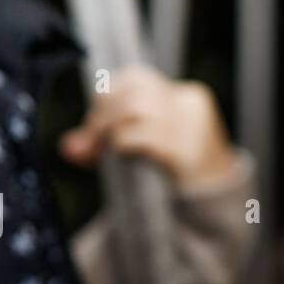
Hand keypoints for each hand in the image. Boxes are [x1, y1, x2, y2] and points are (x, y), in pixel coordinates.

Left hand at [59, 64, 237, 185]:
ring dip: (109, 129)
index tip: (94, 125)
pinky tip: (122, 155)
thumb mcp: (142, 147)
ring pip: (135, 108)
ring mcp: (191, 126)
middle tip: (90, 144)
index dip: (107, 98)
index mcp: (183, 95)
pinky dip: (123, 143)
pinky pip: (142, 136)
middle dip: (102, 115)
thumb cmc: (176, 170)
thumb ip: (105, 141)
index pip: (135, 78)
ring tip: (104, 150)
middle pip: (131, 91)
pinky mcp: (188, 149)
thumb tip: (68, 148)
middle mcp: (189, 104)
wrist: (215, 204)